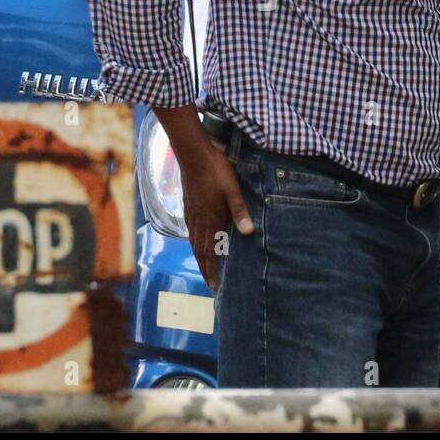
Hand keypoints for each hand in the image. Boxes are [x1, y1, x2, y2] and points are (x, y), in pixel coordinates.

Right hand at [178, 139, 253, 292]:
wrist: (194, 154)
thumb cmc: (216, 170)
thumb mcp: (233, 190)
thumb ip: (240, 211)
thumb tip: (250, 233)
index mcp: (210, 219)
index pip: (210, 250)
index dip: (212, 269)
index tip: (215, 286)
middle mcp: (199, 220)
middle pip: (201, 250)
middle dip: (206, 268)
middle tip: (211, 285)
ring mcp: (192, 213)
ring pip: (194, 241)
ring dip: (199, 257)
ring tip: (204, 268)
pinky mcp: (189, 205)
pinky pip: (190, 230)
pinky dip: (194, 242)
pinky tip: (195, 242)